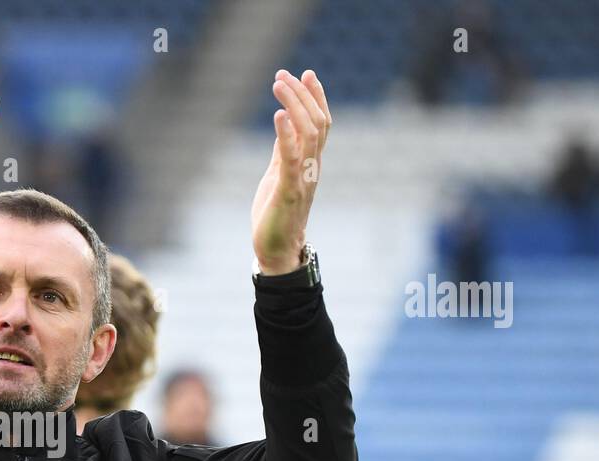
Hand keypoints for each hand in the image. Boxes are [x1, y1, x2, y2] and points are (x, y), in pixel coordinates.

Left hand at [250, 69, 331, 274]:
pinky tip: (278, 116)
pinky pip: (291, 159)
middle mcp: (312, 167)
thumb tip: (283, 125)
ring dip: (294, 106)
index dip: (316, 97)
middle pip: (317, 122)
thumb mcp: (279, 175)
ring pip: (308, 134)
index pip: (321, 123)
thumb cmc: (277, 215)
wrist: (277, 250)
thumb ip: (283, 152)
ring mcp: (303, 178)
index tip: (306, 73)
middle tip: (283, 75)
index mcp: (311, 163)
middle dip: (302, 94)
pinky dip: (286, 135)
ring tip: (279, 84)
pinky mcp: (289, 191)